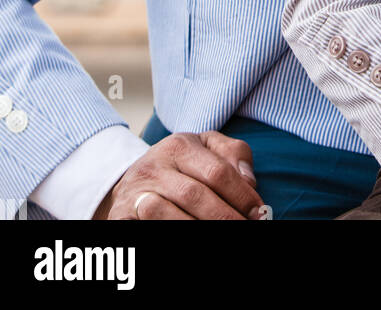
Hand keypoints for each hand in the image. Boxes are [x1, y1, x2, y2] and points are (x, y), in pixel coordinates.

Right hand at [92, 131, 267, 219]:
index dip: (241, 195)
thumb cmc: (180, 166)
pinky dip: (174, 231)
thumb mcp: (206, 149)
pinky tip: (191, 235)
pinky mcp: (122, 215)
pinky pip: (148, 226)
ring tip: (223, 235)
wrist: (132, 181)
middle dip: (224, 217)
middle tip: (245, 228)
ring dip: (198, 227)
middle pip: (194, 195)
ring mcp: (136, 191)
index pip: (217, 171)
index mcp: (179, 145)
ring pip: (167, 214)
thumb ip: (232, 156)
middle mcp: (155, 165)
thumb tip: (249, 181)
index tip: (258, 212)